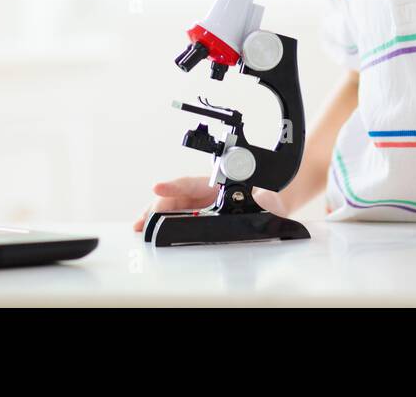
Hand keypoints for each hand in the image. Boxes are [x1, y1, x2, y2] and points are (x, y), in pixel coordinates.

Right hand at [132, 177, 287, 232]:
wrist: (275, 206)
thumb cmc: (269, 199)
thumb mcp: (269, 201)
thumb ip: (266, 202)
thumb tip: (263, 203)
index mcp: (219, 185)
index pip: (192, 183)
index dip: (174, 186)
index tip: (158, 188)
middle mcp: (207, 194)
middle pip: (176, 198)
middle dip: (157, 207)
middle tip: (142, 220)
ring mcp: (202, 206)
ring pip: (174, 208)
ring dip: (156, 217)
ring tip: (141, 227)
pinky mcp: (202, 219)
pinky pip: (180, 220)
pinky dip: (165, 225)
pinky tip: (154, 232)